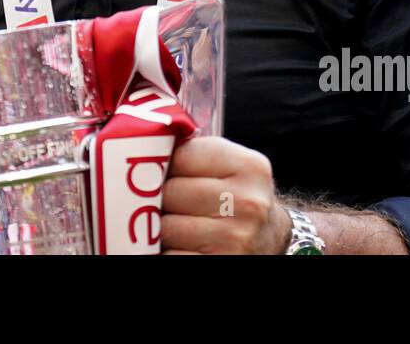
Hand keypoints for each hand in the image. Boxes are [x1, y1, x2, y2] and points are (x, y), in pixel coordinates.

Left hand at [161, 136, 289, 253]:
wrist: (268, 239)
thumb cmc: (236, 198)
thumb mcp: (229, 166)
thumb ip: (193, 153)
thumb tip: (141, 147)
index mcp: (249, 167)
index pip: (181, 156)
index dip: (164, 164)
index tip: (164, 172)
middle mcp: (247, 203)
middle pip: (170, 192)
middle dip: (160, 197)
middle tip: (164, 201)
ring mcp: (235, 239)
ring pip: (165, 227)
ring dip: (159, 227)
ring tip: (173, 224)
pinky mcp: (220, 263)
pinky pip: (170, 256)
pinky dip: (166, 251)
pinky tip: (178, 245)